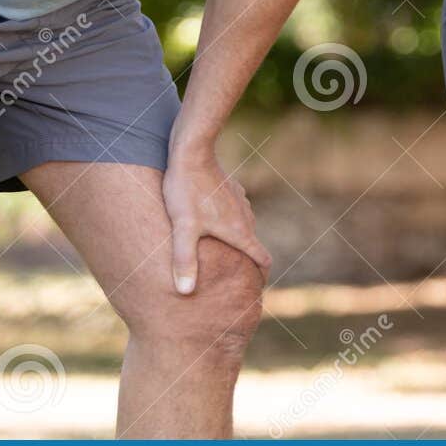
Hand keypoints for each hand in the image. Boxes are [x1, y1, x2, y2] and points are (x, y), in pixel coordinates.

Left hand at [163, 156, 271, 293]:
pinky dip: (227, 221)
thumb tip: (185, 292)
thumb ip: (184, 260)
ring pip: (243, 227)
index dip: (261, 276)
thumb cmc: (187, 191)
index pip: (262, 259)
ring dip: (235, 239)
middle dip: (245, 261)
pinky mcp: (231, 190)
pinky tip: (208, 221)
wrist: (192, 152)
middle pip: (252, 245)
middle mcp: (245, 217)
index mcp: (239, 231)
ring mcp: (240, 202)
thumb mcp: (184, 228)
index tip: (257, 287)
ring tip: (217, 250)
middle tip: (231, 276)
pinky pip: (233, 212)